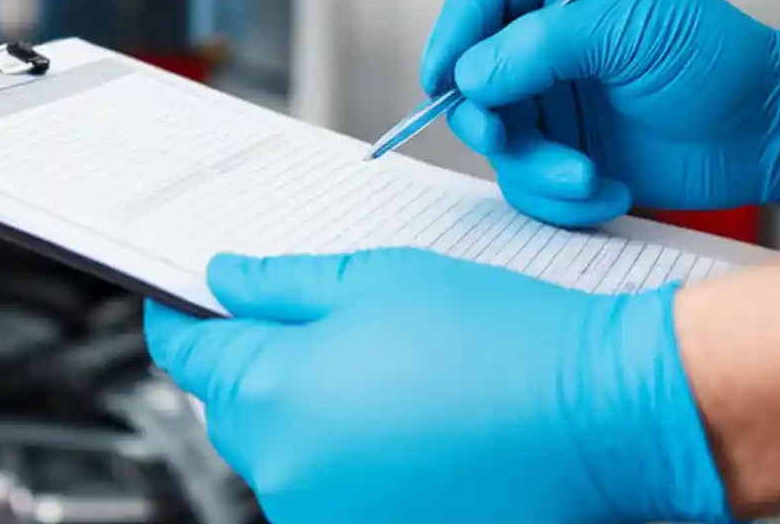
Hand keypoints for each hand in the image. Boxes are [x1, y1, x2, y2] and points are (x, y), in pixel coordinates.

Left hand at [145, 248, 733, 522]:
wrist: (597, 416)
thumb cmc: (496, 341)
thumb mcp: (371, 280)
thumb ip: (278, 285)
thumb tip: (223, 281)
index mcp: (272, 395)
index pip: (186, 353)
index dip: (182, 318)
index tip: (185, 300)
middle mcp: (285, 473)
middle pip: (230, 406)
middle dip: (254, 363)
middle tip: (313, 325)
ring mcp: (325, 518)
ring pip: (279, 453)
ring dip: (303, 415)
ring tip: (380, 375)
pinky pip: (326, 491)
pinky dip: (343, 457)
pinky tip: (401, 422)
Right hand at [420, 0, 779, 226]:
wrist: (763, 135)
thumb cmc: (716, 60)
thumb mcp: (632, 29)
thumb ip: (542, 45)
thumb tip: (470, 74)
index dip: (452, 31)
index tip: (441, 76)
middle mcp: (540, 40)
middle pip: (468, 75)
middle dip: (485, 116)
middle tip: (504, 136)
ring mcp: (546, 98)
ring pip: (493, 138)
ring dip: (535, 167)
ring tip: (587, 176)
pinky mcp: (556, 151)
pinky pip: (522, 182)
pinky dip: (557, 197)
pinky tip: (608, 189)